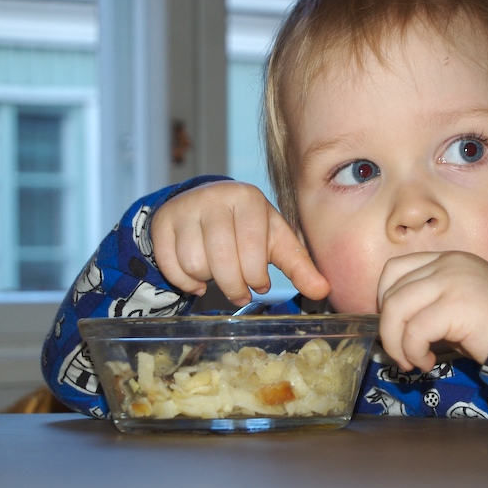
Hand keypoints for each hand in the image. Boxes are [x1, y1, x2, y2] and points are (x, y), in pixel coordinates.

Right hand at [151, 181, 330, 304]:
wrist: (208, 205)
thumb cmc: (249, 228)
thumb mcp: (276, 242)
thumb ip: (300, 267)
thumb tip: (324, 291)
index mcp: (249, 198)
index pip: (252, 250)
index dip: (256, 276)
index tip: (260, 284)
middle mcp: (215, 197)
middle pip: (222, 261)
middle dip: (233, 286)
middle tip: (239, 290)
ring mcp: (186, 207)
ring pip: (194, 264)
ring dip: (208, 280)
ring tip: (218, 273)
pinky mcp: (163, 221)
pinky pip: (170, 265)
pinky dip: (184, 281)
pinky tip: (197, 275)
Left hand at [377, 252, 487, 371]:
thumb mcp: (459, 306)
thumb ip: (428, 304)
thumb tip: (391, 324)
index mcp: (448, 260)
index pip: (395, 268)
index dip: (384, 299)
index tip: (394, 326)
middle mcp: (448, 264)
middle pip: (391, 290)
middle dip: (388, 328)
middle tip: (401, 353)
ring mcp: (452, 280)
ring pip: (396, 308)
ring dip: (396, 343)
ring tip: (412, 361)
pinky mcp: (456, 304)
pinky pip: (414, 330)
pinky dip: (413, 352)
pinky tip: (427, 363)